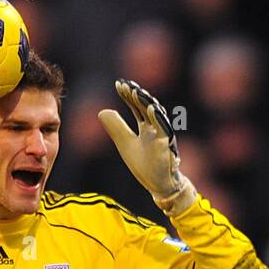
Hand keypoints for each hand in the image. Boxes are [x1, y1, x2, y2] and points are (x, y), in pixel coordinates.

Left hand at [98, 79, 194, 214]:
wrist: (159, 184)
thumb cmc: (145, 165)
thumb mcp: (125, 144)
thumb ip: (116, 128)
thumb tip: (101, 111)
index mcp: (145, 126)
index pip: (136, 107)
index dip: (128, 96)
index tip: (119, 84)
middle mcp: (155, 127)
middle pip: (145, 106)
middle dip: (136, 95)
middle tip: (126, 84)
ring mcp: (162, 134)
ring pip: (155, 114)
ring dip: (146, 102)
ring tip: (136, 91)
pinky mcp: (167, 144)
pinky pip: (163, 128)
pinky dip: (157, 118)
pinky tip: (150, 108)